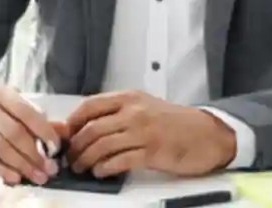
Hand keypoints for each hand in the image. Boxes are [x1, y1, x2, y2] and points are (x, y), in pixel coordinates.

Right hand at [0, 84, 64, 185]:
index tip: (56, 148)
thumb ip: (41, 120)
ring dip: (23, 165)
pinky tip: (16, 178)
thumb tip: (64, 131)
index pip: (26, 112)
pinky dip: (2, 170)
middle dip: (35, 153)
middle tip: (50, 169)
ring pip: (1, 147)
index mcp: (0, 93)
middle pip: (14, 132)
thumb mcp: (19, 108)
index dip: (43, 131)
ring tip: (39, 177)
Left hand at [65, 91, 235, 177]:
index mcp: (128, 98)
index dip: (72, 123)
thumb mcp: (144, 107)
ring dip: (86, 159)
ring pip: (102, 145)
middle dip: (75, 146)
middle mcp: (134, 112)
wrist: (207, 134)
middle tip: (69, 158)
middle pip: (92, 128)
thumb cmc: (173, 122)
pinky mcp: (152, 152)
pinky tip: (100, 172)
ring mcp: (143, 131)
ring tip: (81, 167)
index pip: (89, 106)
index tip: (65, 136)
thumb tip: (85, 126)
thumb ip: (117, 113)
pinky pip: (120, 160)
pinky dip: (105, 168)